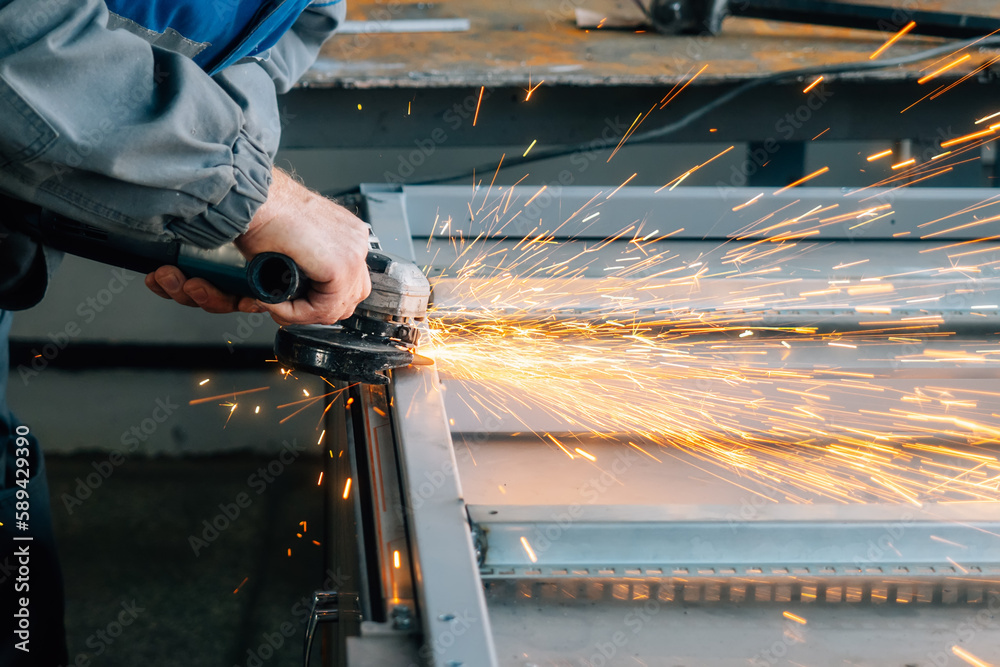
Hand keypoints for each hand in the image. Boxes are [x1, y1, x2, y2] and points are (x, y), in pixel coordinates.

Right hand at [145, 169, 371, 324]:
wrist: (252, 197)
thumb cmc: (264, 212)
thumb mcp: (296, 242)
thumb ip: (308, 264)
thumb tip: (306, 291)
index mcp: (348, 234)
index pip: (350, 283)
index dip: (319, 300)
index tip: (291, 301)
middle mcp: (356, 241)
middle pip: (350, 297)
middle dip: (315, 310)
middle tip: (284, 307)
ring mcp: (353, 253)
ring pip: (338, 306)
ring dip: (305, 313)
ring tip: (278, 305)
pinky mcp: (340, 265)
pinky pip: (325, 307)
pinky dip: (299, 313)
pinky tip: (277, 303)